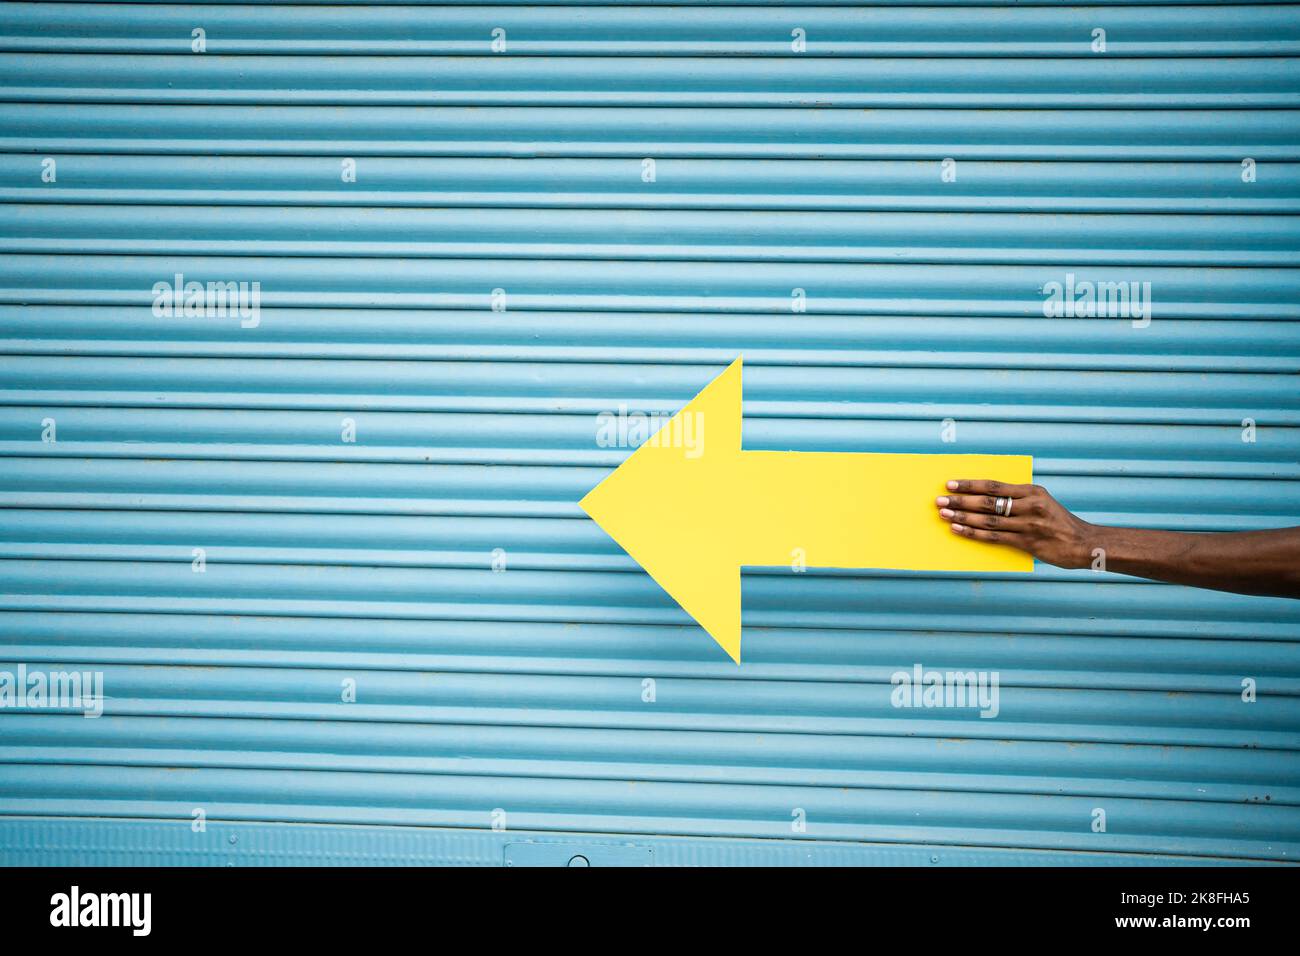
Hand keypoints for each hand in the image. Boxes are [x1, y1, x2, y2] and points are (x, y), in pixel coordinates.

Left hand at [935, 479, 1094, 569]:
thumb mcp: (1042, 501)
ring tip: (944, 515)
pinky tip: (959, 531)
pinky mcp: (1027, 543)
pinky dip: (974, 533)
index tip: (950, 484)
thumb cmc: (1058, 522)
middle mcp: (1029, 506)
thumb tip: (985, 496)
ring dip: (963, 518)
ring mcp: (1028, 525)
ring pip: (988, 520)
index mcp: (1032, 491)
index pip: (993, 486)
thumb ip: (1018, 498)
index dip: (970, 484)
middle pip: (987, 502)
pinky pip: (994, 537)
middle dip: (960, 501)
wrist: (1084, 543)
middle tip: (939, 500)